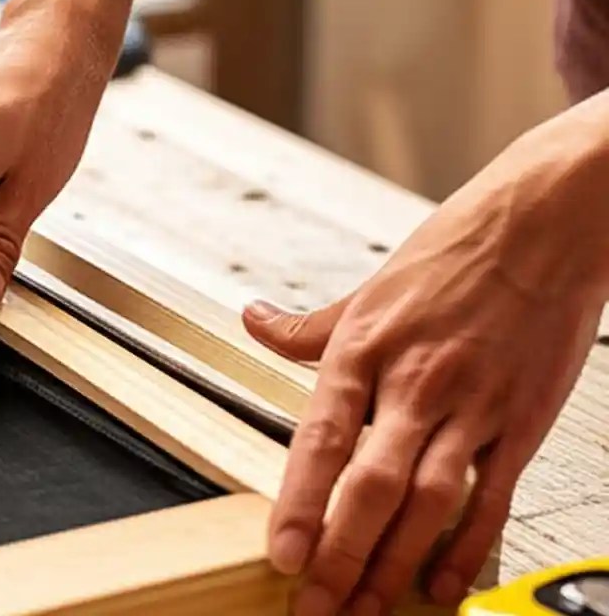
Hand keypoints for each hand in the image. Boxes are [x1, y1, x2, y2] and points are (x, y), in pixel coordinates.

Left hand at [241, 121, 606, 614]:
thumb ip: (307, 326)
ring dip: (396, 563)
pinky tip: (444, 584)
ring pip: (430, 503)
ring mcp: (473, 407)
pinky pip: (492, 498)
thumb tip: (253, 319)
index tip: (283, 553)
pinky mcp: (522, 422)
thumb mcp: (368, 289)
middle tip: (319, 606)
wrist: (547, 224)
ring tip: (370, 609)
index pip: (323, 441)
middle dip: (343, 555)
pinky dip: (468, 547)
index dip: (301, 502)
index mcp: (367, 350)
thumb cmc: (457, 252)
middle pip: (373, 487)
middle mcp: (416, 384)